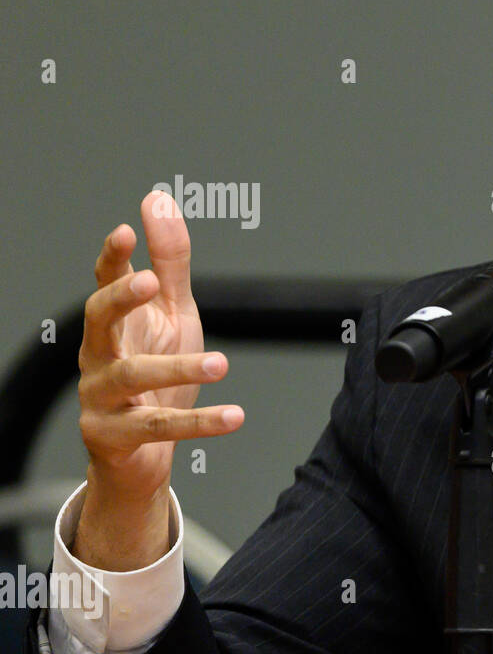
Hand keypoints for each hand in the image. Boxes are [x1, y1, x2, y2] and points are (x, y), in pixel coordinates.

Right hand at [73, 190, 243, 569]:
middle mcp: (98, 355)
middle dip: (121, 299)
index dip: (113, 258)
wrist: (143, 453)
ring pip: (132, 375)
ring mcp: (99, 397)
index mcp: (115, 323)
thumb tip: (158, 200)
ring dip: (178, 368)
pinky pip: (157, 428)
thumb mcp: (173, 314)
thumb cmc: (159, 376)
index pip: (105, 282)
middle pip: (98, 319)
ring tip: (221, 362)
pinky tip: (234, 416)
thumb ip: (170, 262)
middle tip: (153, 284)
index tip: (128, 232)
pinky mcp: (112, 436)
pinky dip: (200, 422)